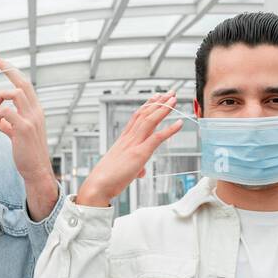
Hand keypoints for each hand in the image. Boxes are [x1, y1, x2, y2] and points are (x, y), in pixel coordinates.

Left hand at [0, 59, 57, 219]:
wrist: (36, 170)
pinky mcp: (23, 128)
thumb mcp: (19, 136)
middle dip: (10, 70)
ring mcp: (31, 119)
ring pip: (15, 94)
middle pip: (22, 84)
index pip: (26, 86)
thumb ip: (10, 126)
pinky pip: (6, 112)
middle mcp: (36, 112)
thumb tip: (0, 123)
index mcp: (36, 112)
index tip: (2, 63)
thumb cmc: (27, 154)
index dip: (14, 73)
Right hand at [76, 92, 183, 207]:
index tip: (155, 97)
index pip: (136, 117)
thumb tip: (140, 171)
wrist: (98, 185)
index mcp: (123, 140)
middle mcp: (128, 138)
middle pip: (145, 114)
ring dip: (164, 108)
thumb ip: (133, 167)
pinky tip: (179, 123)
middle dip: (158, 102)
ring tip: (174, 99)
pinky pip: (157, 138)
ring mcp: (133, 144)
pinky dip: (169, 130)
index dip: (147, 105)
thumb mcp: (122, 170)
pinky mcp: (139, 154)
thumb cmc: (107, 180)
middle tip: (169, 92)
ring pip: (150, 121)